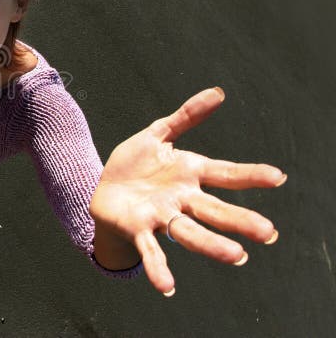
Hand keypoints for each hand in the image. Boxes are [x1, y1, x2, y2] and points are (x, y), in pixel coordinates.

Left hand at [89, 87, 286, 295]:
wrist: (102, 185)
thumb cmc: (135, 163)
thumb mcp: (157, 133)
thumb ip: (186, 116)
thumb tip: (218, 93)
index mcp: (189, 173)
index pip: (225, 174)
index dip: (250, 175)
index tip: (278, 177)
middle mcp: (182, 199)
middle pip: (215, 210)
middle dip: (240, 221)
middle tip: (269, 233)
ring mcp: (161, 217)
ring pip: (190, 233)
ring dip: (213, 246)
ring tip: (237, 257)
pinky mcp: (139, 229)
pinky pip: (151, 250)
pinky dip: (159, 268)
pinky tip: (168, 287)